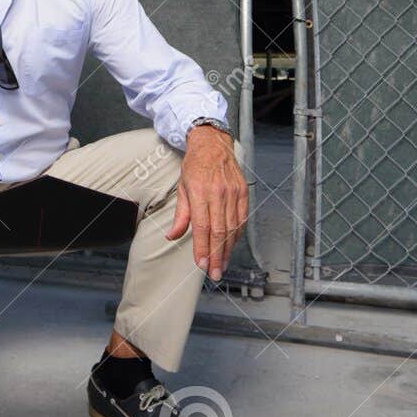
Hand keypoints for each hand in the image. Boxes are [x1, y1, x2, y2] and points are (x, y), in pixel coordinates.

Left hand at [165, 127, 248, 283]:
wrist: (213, 143)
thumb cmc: (195, 165)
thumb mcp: (182, 188)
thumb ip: (180, 215)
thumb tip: (172, 236)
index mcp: (200, 191)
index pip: (202, 226)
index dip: (203, 248)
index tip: (201, 264)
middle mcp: (218, 192)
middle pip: (219, 231)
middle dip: (217, 256)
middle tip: (214, 273)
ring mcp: (233, 192)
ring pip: (233, 227)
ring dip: (227, 249)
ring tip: (221, 264)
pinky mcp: (243, 191)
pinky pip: (242, 219)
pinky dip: (237, 235)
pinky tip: (231, 246)